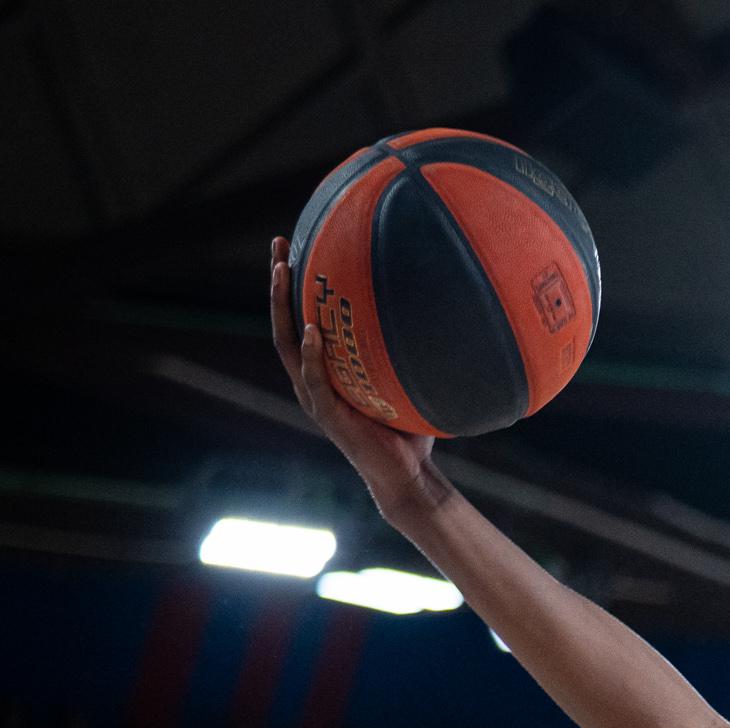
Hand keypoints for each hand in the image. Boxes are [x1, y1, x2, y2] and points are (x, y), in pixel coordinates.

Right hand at [270, 235, 438, 516]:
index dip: (293, 286)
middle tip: (278, 245)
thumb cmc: (409, 429)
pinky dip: (312, 356)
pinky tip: (311, 332)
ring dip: (283, 309)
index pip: (300, 319)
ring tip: (283, 274)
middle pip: (284, 323)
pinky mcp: (329, 415)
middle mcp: (312, 380)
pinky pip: (315, 380)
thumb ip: (411, 352)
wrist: (407, 475)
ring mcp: (316, 397)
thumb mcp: (405, 381)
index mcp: (325, 370)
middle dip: (278, 284)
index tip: (292, 245)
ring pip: (288, 346)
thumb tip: (446, 312)